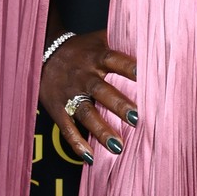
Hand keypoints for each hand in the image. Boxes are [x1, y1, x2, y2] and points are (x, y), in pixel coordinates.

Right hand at [40, 29, 136, 162]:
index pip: (114, 61)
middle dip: (118, 104)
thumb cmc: (81, 48)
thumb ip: (122, 41)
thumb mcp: (99, 39)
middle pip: (101, 90)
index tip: (146, 76)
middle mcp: (84, 76)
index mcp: (96, 57)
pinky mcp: (58, 109)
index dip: (129, 67)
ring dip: (101, 130)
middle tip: (136, 118)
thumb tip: (152, 37)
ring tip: (118, 147)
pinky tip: (91, 157)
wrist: (44, 52)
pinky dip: (77, 143)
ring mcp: (70, 94)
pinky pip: (67, 128)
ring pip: (86, 113)